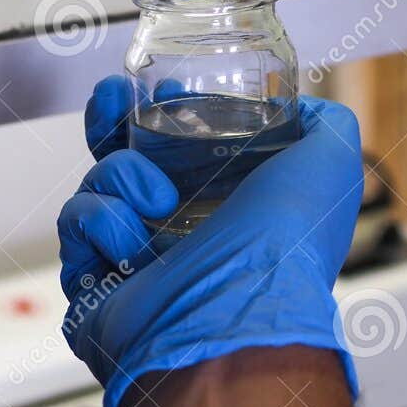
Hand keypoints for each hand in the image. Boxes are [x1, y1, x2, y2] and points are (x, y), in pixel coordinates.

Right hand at [57, 77, 363, 406]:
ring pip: (100, 181)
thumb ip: (326, 124)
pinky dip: (102, 218)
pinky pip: (77, 221)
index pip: (182, 147)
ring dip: (123, 175)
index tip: (167, 90)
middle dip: (115, 120)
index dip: (167, 111)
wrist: (233, 316)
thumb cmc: (284, 249)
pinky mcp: (93, 281)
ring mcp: (133, 258)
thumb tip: (306, 107)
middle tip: (118, 101)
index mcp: (228, 207)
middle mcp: (179, 234)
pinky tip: (132, 239)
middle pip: (126, 155)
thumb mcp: (330, 165)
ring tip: (159, 200)